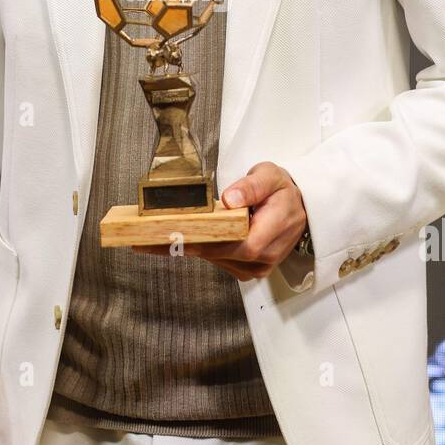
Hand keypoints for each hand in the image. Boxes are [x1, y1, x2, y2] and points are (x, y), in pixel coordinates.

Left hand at [131, 161, 307, 282]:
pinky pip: (216, 261)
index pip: (239, 245)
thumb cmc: (282, 192)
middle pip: (220, 255)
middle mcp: (264, 256)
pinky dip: (195, 250)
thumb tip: (231, 199)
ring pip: (215, 260)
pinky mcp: (244, 268)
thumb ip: (252, 186)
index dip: (207, 242)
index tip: (178, 235)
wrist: (297, 209)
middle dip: (185, 245)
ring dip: (185, 249)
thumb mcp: (271, 176)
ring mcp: (254, 266)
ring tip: (150, 240)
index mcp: (273, 231)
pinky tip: (172, 241)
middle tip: (147, 239)